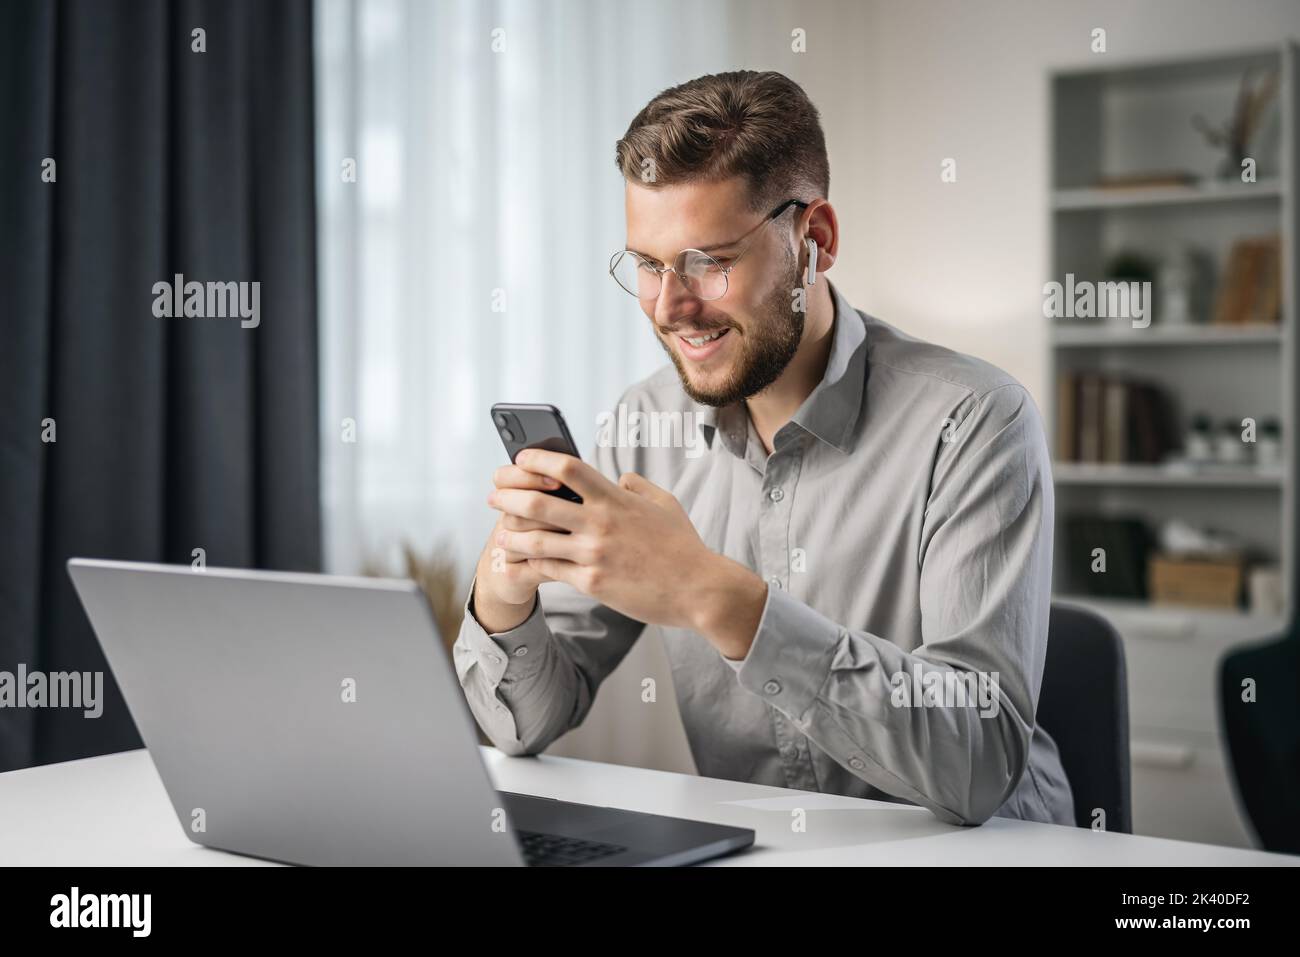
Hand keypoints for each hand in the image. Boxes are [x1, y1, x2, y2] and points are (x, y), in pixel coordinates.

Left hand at [487, 449, 766, 656]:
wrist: (699, 590)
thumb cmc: (684, 547)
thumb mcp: (664, 504)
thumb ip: (637, 487)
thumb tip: (619, 478)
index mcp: (616, 498)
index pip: (567, 468)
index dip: (537, 460)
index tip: (520, 459)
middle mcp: (600, 523)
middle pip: (538, 502)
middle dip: (508, 497)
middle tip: (494, 496)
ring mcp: (593, 554)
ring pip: (535, 539)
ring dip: (510, 534)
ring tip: (500, 533)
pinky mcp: (591, 582)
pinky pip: (548, 570)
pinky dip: (527, 564)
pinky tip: (516, 562)